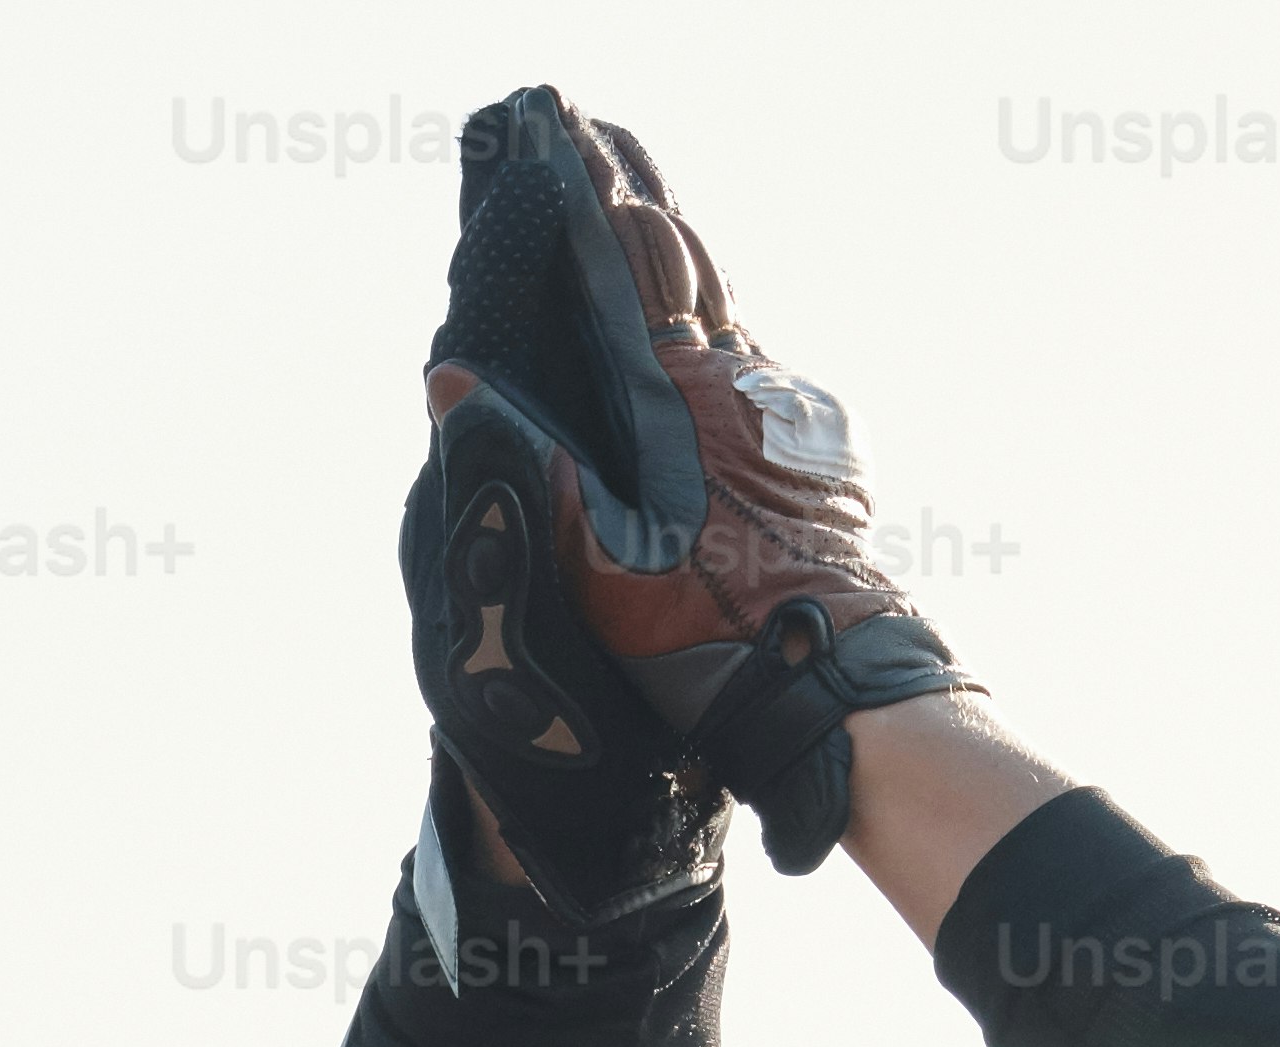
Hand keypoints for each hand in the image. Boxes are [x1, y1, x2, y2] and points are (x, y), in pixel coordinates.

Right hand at [410, 95, 962, 888]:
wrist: (828, 678)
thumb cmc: (710, 630)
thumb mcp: (595, 559)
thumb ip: (531, 464)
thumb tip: (451, 381)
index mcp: (686, 394)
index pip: (636, 267)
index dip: (598, 198)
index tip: (569, 135)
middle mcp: (748, 381)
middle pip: (695, 264)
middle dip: (645, 205)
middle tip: (608, 147)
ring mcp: (793, 411)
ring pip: (734, 317)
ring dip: (690, 275)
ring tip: (650, 228)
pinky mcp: (821, 449)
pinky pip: (763, 377)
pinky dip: (726, 348)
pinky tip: (709, 354)